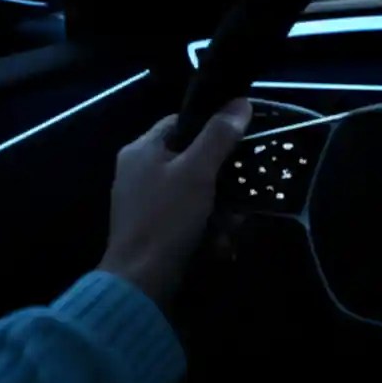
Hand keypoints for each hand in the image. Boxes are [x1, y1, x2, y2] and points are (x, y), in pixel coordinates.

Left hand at [98, 99, 251, 304]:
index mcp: (141, 150)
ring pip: (194, 189)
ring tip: (233, 224)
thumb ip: (218, 136)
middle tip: (244, 189)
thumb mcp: (197, 171)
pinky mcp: (153, 227)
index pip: (181, 122)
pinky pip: (187, 214)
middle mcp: (138, 171)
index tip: (241, 140)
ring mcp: (144, 201)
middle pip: (192, 158)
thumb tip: (240, 102)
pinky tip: (219, 241)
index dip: (212, 127)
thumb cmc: (167, 218)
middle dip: (223, 177)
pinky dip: (206, 225)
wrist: (140, 280)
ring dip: (220, 206)